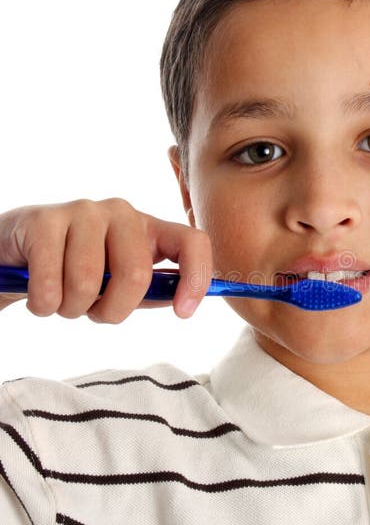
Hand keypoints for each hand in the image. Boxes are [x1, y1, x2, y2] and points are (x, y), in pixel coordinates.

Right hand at [0, 198, 211, 320]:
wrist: (18, 254)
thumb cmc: (75, 271)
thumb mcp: (118, 284)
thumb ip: (150, 292)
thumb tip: (182, 301)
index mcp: (149, 229)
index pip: (192, 241)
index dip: (196, 278)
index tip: (184, 313)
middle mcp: (121, 213)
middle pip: (135, 274)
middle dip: (112, 311)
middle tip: (91, 313)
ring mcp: (84, 211)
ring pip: (88, 282)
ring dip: (70, 309)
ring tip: (61, 300)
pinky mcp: (45, 220)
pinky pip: (51, 283)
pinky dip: (43, 305)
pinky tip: (39, 296)